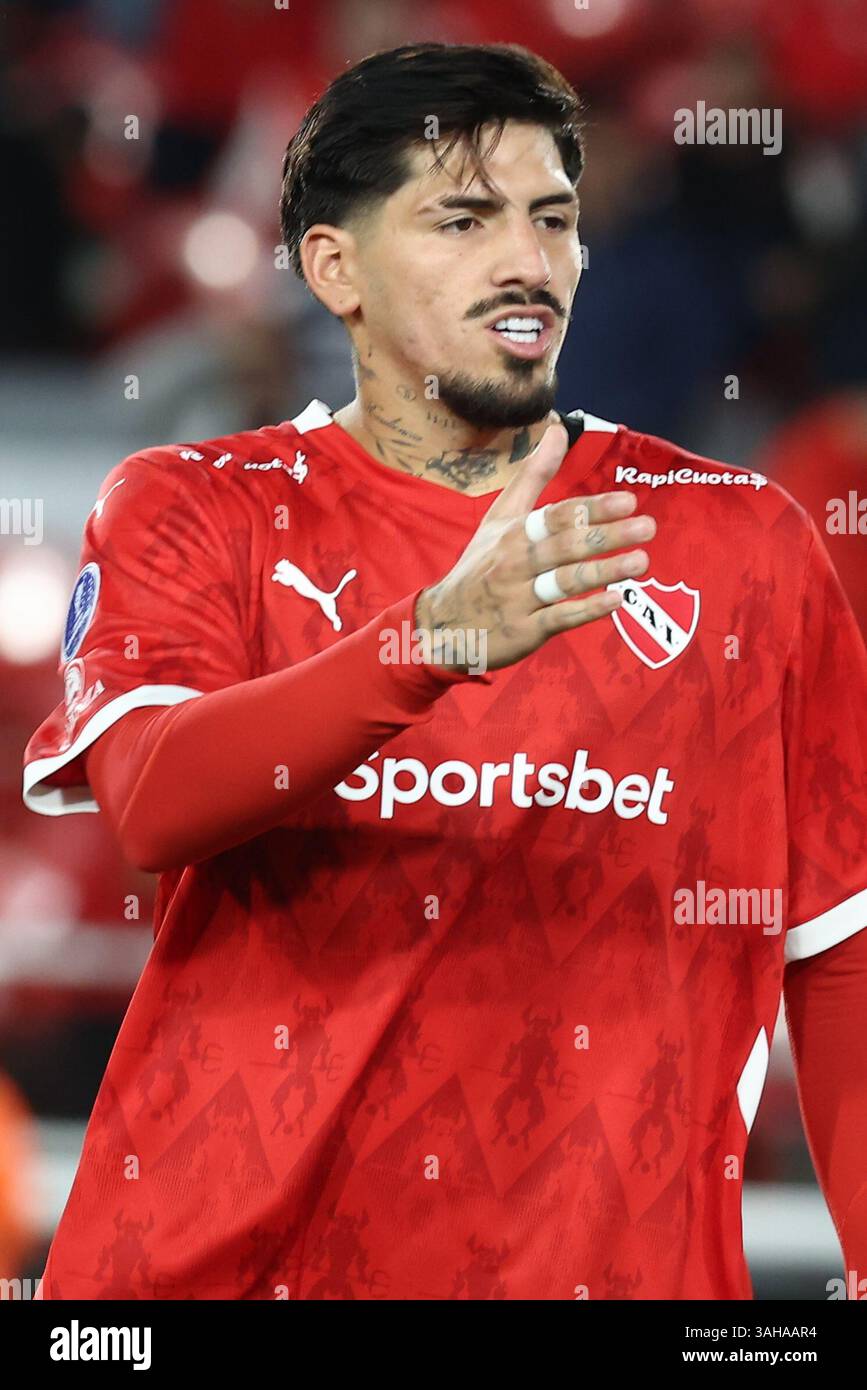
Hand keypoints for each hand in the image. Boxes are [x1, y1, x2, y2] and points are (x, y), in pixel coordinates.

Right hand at [414, 422, 655, 672]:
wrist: (444, 626)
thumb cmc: (479, 567)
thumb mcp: (499, 519)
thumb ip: (532, 477)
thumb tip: (557, 430)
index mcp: (513, 534)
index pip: (556, 516)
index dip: (592, 508)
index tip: (628, 500)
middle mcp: (515, 562)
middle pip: (565, 546)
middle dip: (607, 536)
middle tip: (648, 527)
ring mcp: (518, 598)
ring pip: (563, 582)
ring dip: (603, 571)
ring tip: (640, 561)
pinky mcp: (523, 631)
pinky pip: (558, 619)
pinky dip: (586, 610)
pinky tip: (616, 601)